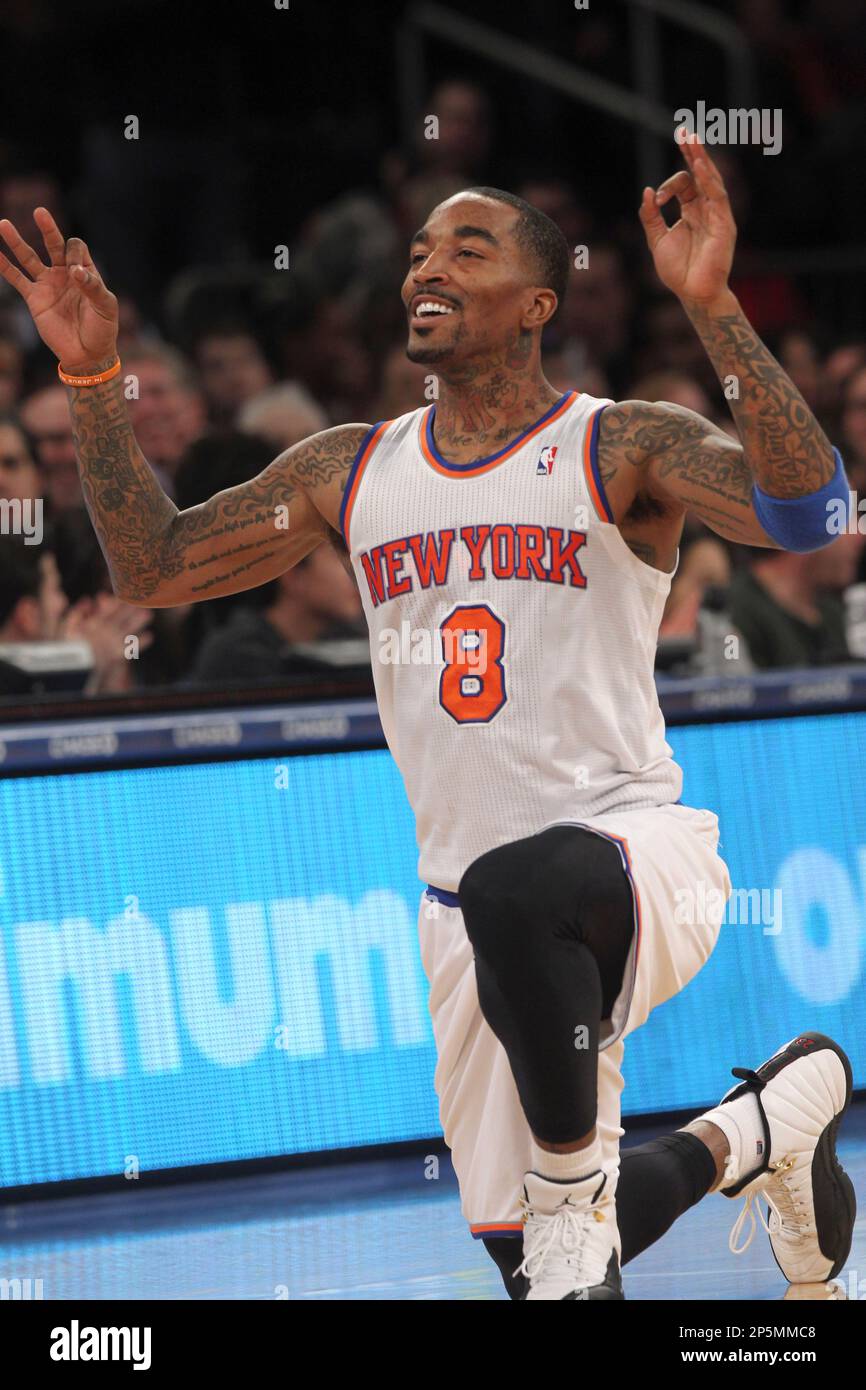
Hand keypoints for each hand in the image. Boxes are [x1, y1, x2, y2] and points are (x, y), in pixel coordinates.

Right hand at [0, 208, 117, 371]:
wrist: (88, 354)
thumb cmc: (102, 329)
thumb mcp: (106, 306)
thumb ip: (93, 286)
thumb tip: (75, 272)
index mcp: (85, 271)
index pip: (76, 249)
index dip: (75, 256)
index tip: (76, 274)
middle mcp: (64, 273)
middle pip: (53, 244)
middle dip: (48, 229)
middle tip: (40, 212)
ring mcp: (47, 284)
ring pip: (29, 257)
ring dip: (17, 242)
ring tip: (3, 224)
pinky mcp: (34, 298)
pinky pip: (16, 279)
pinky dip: (4, 266)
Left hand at [62, 595, 152, 690]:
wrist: (74, 669)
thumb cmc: (68, 649)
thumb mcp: (68, 629)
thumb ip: (76, 615)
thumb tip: (87, 601)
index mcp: (93, 623)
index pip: (106, 610)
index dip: (114, 602)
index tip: (123, 595)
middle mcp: (105, 631)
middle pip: (120, 617)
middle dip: (130, 609)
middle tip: (140, 600)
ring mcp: (112, 642)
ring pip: (127, 629)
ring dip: (137, 622)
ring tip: (147, 614)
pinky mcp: (116, 654)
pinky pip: (131, 647)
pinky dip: (140, 642)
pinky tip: (149, 636)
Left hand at [639, 132, 736, 310]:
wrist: (692, 293)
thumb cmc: (678, 271)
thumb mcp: (657, 240)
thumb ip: (650, 217)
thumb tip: (646, 192)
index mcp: (692, 212)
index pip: (684, 184)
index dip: (668, 185)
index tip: (656, 199)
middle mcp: (706, 209)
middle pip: (700, 174)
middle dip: (692, 152)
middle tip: (683, 131)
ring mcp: (717, 215)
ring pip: (711, 180)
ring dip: (701, 159)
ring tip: (692, 139)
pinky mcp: (724, 224)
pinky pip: (717, 197)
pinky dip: (709, 180)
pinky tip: (701, 165)